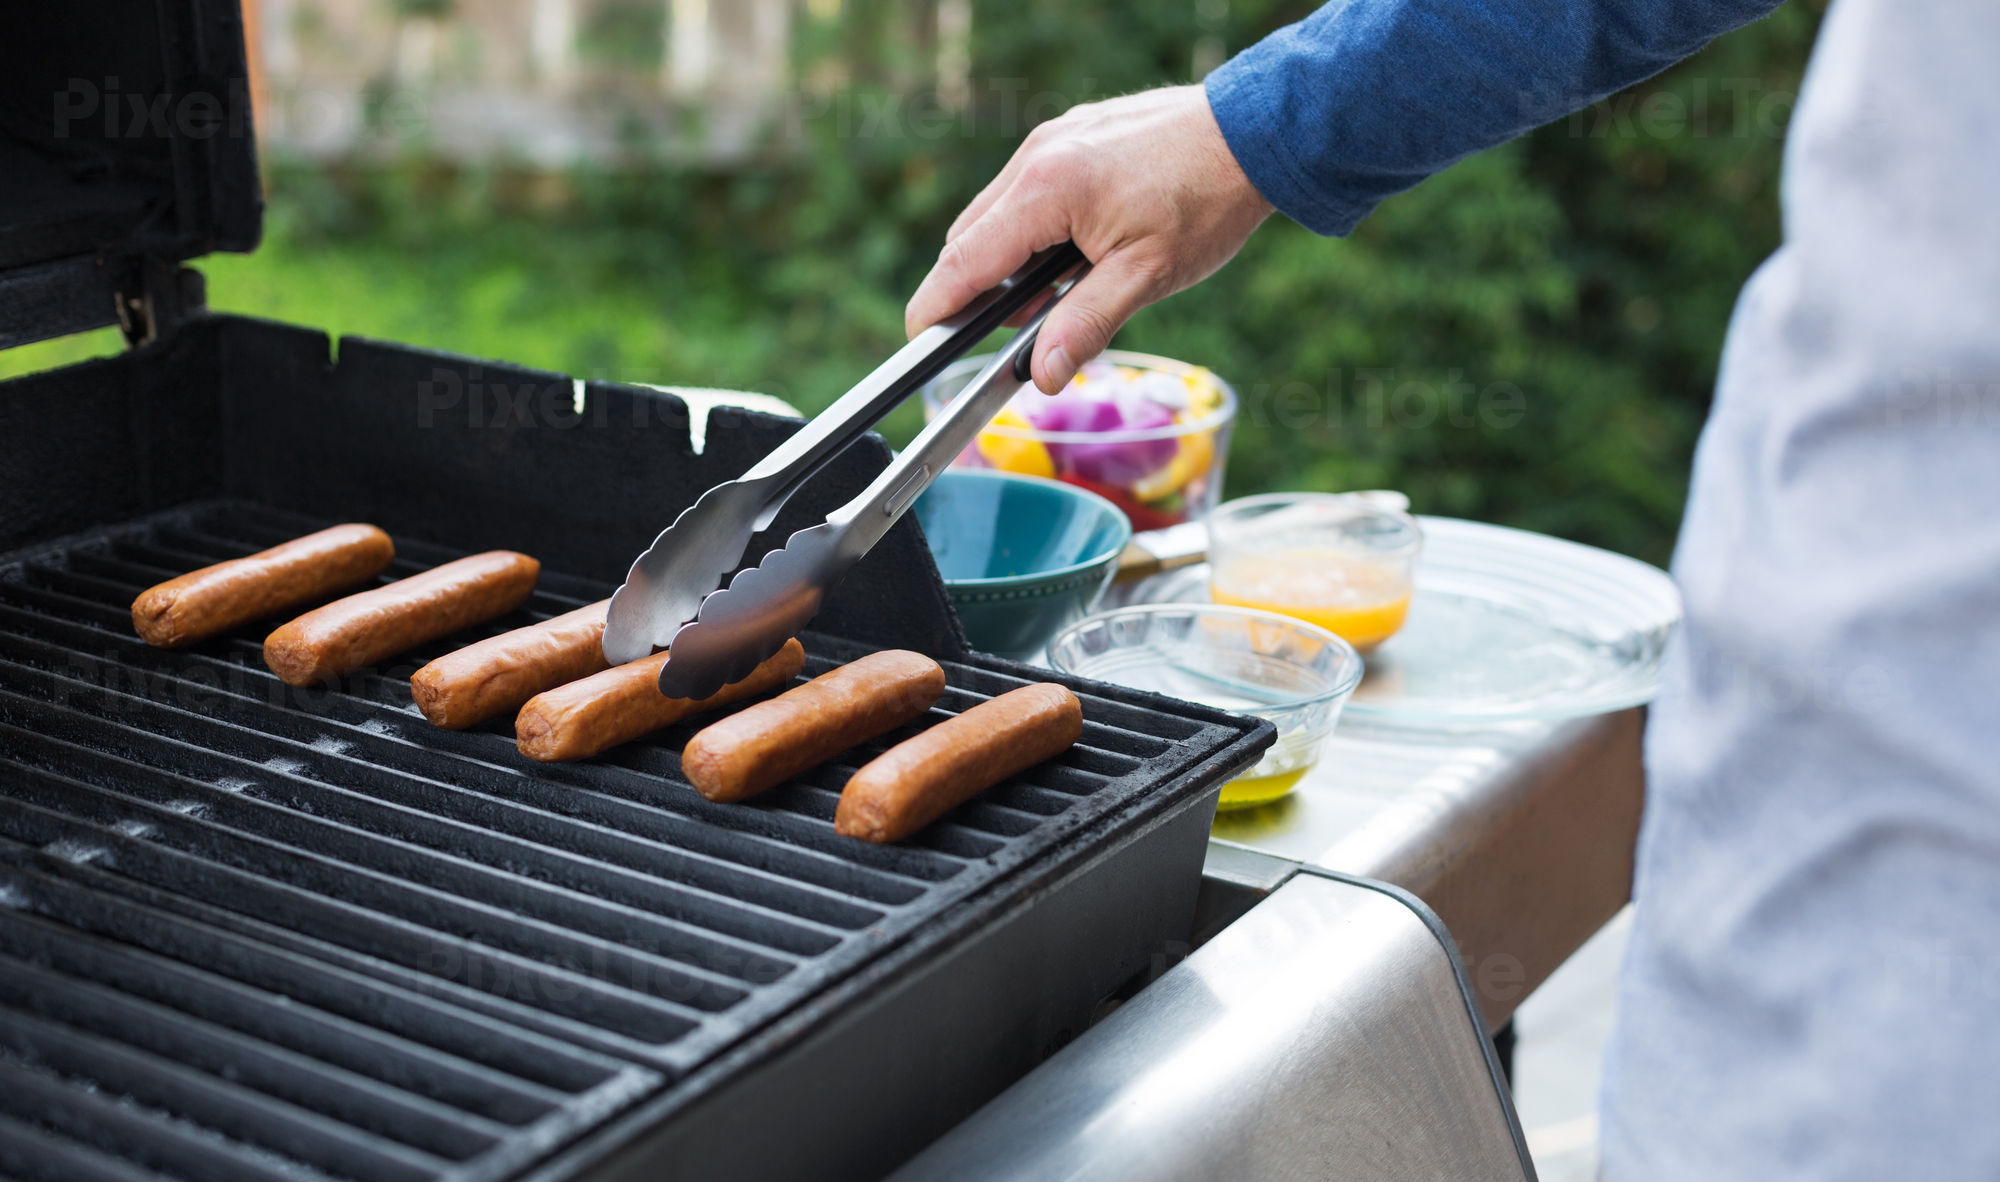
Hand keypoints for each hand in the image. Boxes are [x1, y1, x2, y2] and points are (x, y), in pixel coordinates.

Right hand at [905, 84, 1272, 392]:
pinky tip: (1077, 251)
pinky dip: (1034, 228)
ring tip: (1065, 288)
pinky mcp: (1070, 134)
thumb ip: (1086, 325)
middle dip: (980, 288)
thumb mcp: (1147, 277)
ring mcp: (1052, 139)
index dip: (936, 304)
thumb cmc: (1206, 200)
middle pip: (972, 237)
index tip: (918, 339)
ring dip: (1011, 258)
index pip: (965, 259)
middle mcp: (1037, 156)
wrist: (1254, 132)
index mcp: (1047, 190)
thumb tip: (1042, 376)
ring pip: (998, 214)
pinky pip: (1027, 190)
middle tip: (1024, 327)